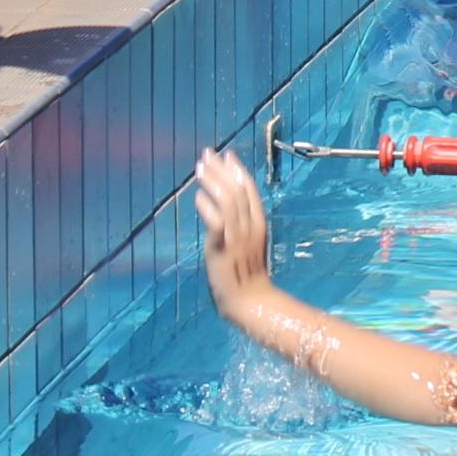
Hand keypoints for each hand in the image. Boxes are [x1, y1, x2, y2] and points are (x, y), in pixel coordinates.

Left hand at [195, 146, 272, 323]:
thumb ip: (241, 224)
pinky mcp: (224, 248)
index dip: (238, 170)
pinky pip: (217, 223)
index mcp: (259, 223)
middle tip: (207, 154)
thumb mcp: (250, 243)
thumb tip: (228, 206)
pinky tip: (198, 197)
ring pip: (227, 201)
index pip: (249, 190)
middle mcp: (250, 226)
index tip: (227, 155)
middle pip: (236, 190)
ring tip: (199, 168)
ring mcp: (238, 237)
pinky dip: (207, 208)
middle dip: (221, 170)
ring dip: (212, 182)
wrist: (250, 301)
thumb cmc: (248, 275)